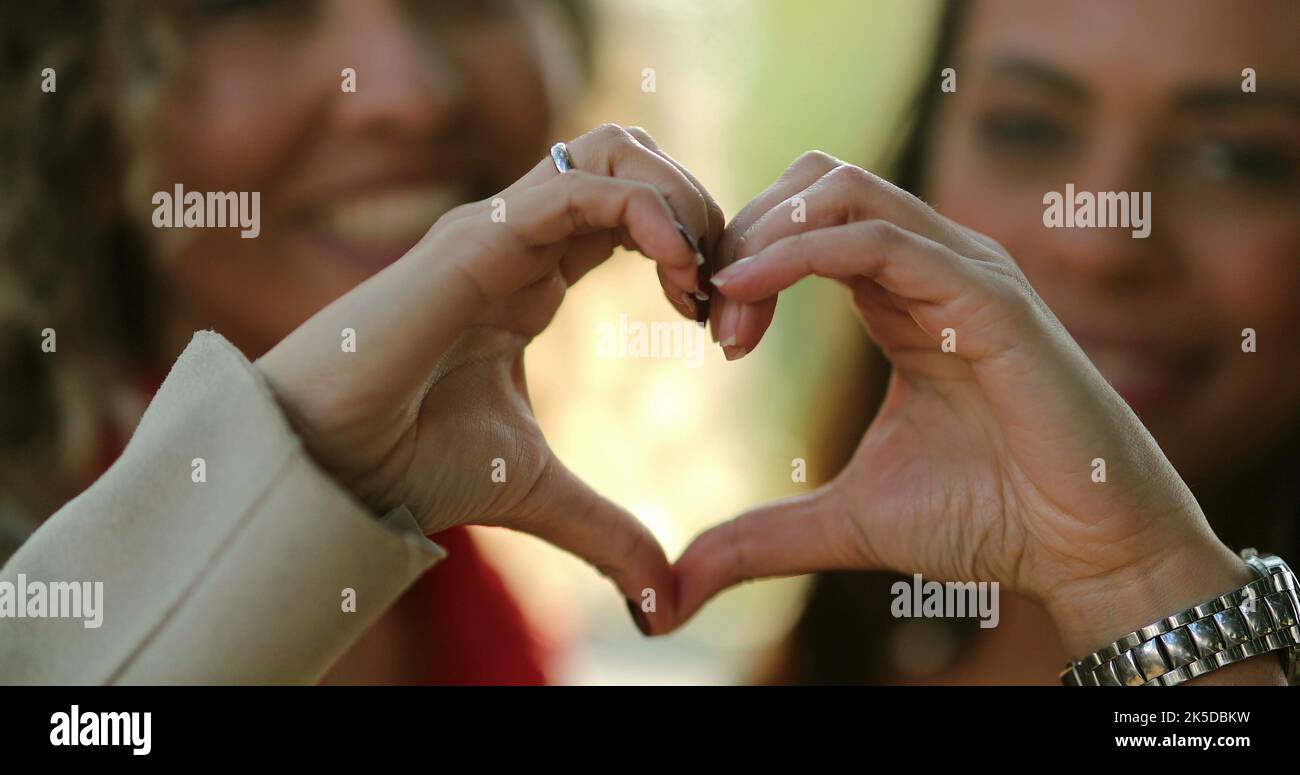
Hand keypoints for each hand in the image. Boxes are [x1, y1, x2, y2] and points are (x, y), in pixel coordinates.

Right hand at [256, 124, 721, 634]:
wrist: (325, 469)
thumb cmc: (407, 465)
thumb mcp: (536, 492)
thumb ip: (606, 530)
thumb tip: (663, 600)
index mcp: (532, 277)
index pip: (632, 214)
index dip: (692, 249)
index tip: (717, 325)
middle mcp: (520, 240)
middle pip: (633, 157)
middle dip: (700, 207)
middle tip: (721, 291)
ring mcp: (498, 231)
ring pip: (616, 150)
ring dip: (682, 201)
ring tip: (700, 280)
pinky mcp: (477, 240)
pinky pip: (582, 187)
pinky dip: (649, 215)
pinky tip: (677, 277)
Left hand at [678, 152, 1246, 653]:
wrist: (1084, 554)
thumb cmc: (987, 521)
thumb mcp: (846, 520)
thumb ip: (763, 536)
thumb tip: (679, 584)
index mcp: (903, 297)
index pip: (804, 225)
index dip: (740, 259)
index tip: (703, 329)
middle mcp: (934, 268)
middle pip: (816, 182)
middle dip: (742, 234)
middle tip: (702, 310)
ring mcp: (966, 273)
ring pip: (843, 190)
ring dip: (761, 237)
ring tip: (721, 307)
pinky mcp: (990, 298)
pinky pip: (880, 241)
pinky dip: (800, 253)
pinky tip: (745, 294)